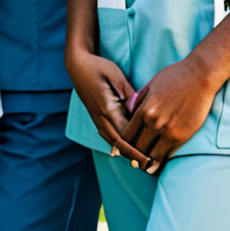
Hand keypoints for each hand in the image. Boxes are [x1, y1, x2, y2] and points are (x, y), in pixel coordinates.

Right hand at [67, 48, 144, 164]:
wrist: (78, 65)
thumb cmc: (99, 67)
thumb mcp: (117, 76)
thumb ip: (129, 95)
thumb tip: (141, 111)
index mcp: (107, 110)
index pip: (126, 136)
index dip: (139, 149)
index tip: (151, 158)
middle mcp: (101, 119)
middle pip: (120, 144)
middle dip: (135, 156)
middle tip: (151, 165)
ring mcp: (97, 120)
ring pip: (113, 143)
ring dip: (127, 152)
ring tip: (143, 161)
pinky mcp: (97, 118)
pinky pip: (109, 136)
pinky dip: (120, 145)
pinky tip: (129, 148)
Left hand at [119, 56, 216, 173]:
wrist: (200, 76)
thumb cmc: (175, 76)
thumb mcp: (151, 84)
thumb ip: (138, 100)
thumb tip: (127, 111)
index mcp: (145, 109)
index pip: (126, 135)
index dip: (123, 143)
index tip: (124, 146)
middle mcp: (155, 123)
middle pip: (137, 149)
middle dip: (133, 155)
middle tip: (133, 158)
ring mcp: (169, 131)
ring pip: (151, 157)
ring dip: (147, 162)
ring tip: (145, 163)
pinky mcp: (182, 137)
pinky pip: (167, 155)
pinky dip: (161, 159)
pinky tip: (158, 160)